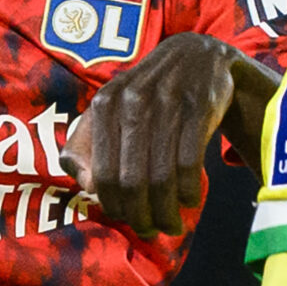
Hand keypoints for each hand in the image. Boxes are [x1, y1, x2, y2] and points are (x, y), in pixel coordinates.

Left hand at [67, 33, 242, 235]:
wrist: (198, 55)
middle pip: (132, 180)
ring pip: (162, 176)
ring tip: (172, 224)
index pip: (103, 174)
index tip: (128, 220)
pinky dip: (190, 190)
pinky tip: (191, 199)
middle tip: (152, 231)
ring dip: (168, 211)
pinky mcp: (200, 106)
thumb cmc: (148, 94)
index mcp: (104, 104)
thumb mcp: (110, 109)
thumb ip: (86, 145)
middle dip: (142, 216)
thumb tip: (86, 186)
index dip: (115, 206)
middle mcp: (133, 100)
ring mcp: (168, 101)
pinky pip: (190, 163)